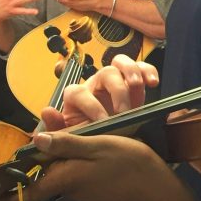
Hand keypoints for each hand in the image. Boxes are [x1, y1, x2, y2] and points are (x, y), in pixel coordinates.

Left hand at [15, 130, 184, 200]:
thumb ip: (66, 143)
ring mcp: (81, 188)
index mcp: (65, 178)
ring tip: (64, 126)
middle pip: (43, 172)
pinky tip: (86, 142)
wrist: (158, 187)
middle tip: (39, 125)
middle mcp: (68, 187)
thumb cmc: (128, 163)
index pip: (28, 192)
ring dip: (58, 152)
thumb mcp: (97, 146)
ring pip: (60, 169)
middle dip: (37, 155)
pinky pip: (74, 170)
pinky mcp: (92, 187)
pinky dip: (74, 157)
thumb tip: (35, 139)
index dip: (7, 194)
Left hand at [40, 54, 157, 129]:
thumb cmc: (90, 135)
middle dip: (116, 91)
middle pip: (104, 73)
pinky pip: (142, 67)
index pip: (79, 92)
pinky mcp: (134, 81)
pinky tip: (153, 83)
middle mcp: (95, 83)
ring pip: (122, 62)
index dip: (89, 105)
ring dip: (132, 72)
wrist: (109, 138)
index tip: (102, 122)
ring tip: (139, 87)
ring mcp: (116, 79)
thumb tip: (47, 111)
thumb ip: (58, 128)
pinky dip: (148, 71)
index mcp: (77, 96)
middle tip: (124, 112)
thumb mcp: (73, 137)